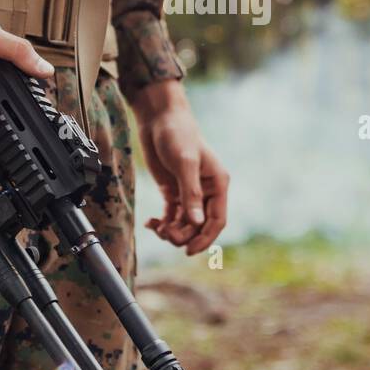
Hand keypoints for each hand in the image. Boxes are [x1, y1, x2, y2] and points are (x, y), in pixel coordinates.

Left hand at [133, 79, 228, 255]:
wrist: (158, 118)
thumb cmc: (177, 134)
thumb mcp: (185, 163)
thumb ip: (191, 193)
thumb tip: (196, 223)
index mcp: (218, 184)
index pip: (217, 220)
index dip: (205, 238)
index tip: (189, 251)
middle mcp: (206, 191)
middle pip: (199, 225)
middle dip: (184, 234)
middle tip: (165, 233)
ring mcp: (189, 192)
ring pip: (185, 224)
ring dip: (172, 231)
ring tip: (157, 227)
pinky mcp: (173, 191)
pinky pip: (172, 216)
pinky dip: (162, 223)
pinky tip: (151, 224)